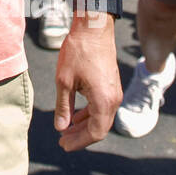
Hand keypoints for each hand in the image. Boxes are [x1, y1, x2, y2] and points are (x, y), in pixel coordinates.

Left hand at [53, 19, 121, 150]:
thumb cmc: (78, 52)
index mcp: (104, 102)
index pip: (95, 133)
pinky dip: (89, 113)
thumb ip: (63, 107)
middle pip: (99, 128)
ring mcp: (114, 92)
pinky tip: (75, 115)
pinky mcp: (111, 85)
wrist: (94, 29)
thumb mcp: (64, 81)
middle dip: (80, 136)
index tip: (63, 145)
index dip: (79, 142)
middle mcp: (113, 100)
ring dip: (83, 125)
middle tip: (62, 141)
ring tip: (65, 130)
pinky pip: (101, 107)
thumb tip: (60, 128)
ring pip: (100, 117)